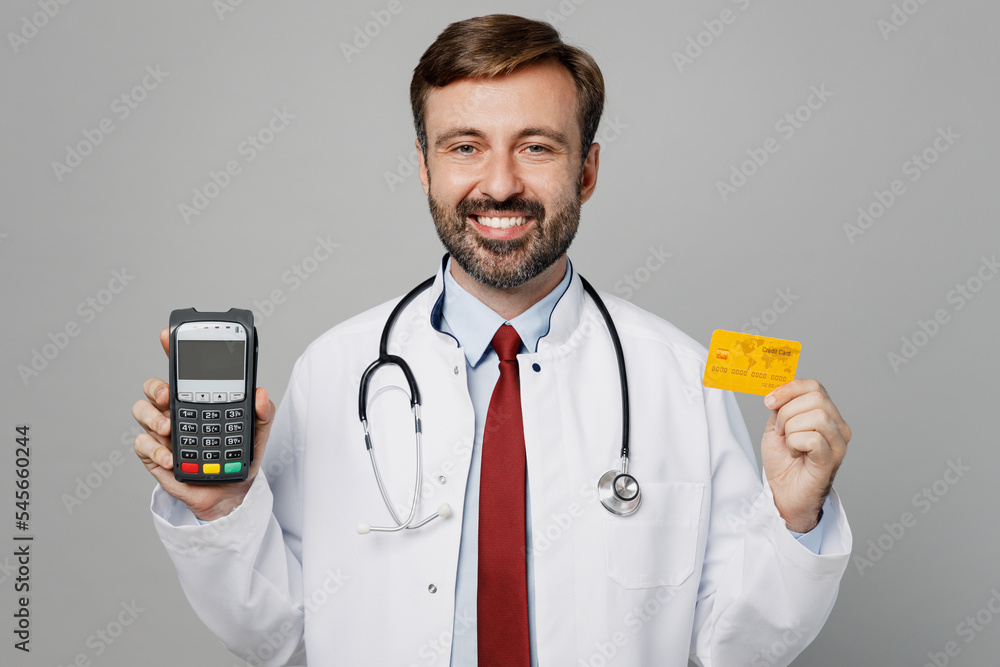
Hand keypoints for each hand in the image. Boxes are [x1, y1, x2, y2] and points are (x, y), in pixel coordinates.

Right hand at [132, 328, 274, 520]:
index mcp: (198, 398)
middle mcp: (176, 409)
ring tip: (170, 429)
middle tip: (168, 395)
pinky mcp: (154, 454)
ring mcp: (162, 431)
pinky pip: (142, 444)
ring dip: (152, 417)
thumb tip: (260, 393)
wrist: (231, 493)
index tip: (166, 335)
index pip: (184, 369)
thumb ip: (262, 411)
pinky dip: (155, 449)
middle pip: (154, 386)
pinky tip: (170, 458)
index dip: (173, 350)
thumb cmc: (239, 456)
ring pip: (142, 410)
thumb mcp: (258, 432)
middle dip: (156, 386)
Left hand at [760, 379, 850, 532]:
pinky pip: (814, 439)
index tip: (769, 402)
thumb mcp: (776, 427)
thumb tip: (779, 391)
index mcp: (826, 414)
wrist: (783, 493)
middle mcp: (838, 426)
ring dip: (791, 429)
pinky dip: (796, 444)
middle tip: (780, 431)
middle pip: (816, 398)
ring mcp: (838, 443)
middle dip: (787, 412)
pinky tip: (795, 453)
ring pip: (817, 416)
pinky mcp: (832, 459)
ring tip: (789, 444)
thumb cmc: (783, 462)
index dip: (789, 389)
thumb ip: (781, 407)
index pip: (814, 386)